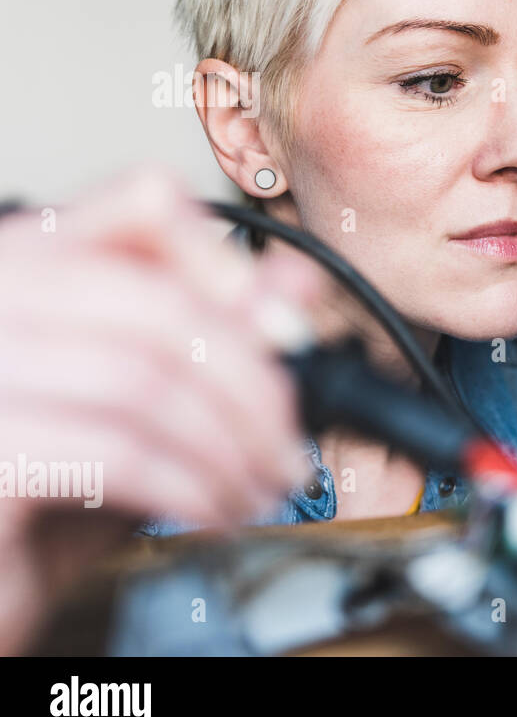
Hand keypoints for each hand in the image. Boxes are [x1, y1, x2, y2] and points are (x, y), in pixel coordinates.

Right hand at [0, 166, 323, 652]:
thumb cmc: (32, 500)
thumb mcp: (132, 410)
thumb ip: (204, 337)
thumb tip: (290, 284)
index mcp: (22, 268)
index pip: (140, 204)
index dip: (228, 258)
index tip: (282, 325)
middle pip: (164, 304)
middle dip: (256, 383)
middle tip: (288, 441)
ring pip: (151, 380)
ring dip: (235, 446)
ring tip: (261, 488)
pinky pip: (120, 454)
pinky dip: (194, 489)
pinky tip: (215, 512)